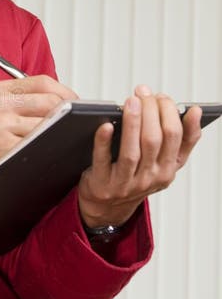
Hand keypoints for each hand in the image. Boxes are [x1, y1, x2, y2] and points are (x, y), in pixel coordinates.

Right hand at [0, 75, 76, 202]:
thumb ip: (20, 101)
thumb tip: (59, 101)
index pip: (42, 82)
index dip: (65, 92)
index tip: (74, 103)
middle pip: (49, 101)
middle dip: (68, 113)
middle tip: (74, 123)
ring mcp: (0, 125)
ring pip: (47, 123)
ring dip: (60, 132)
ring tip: (64, 137)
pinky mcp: (3, 146)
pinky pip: (37, 144)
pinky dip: (48, 147)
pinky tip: (50, 151)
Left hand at [78, 85, 202, 227]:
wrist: (107, 205)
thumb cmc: (137, 175)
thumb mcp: (165, 162)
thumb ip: (183, 139)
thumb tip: (195, 111)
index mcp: (167, 169)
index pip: (175, 136)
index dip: (169, 112)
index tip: (162, 96)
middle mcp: (149, 178)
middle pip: (154, 140)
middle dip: (150, 112)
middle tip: (143, 93)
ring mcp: (125, 183)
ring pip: (132, 151)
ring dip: (132, 123)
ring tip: (131, 101)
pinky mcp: (103, 183)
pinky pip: (103, 160)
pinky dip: (103, 142)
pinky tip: (105, 125)